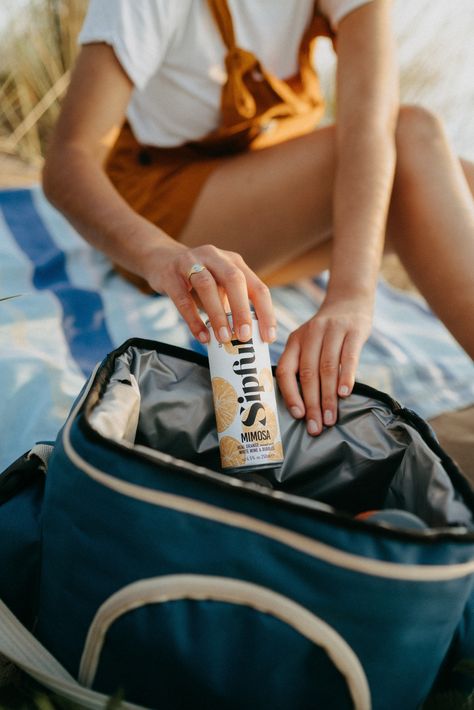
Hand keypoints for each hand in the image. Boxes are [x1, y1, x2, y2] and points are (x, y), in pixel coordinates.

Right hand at [145, 242, 276, 343]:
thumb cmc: (198, 279)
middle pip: (235, 280)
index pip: (257, 287)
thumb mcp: (220, 285)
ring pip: (207, 286)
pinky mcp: (170, 274)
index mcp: (234, 262)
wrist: (161, 259)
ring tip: (223, 338)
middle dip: (242, 310)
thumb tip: (250, 340)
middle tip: (245, 337)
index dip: (266, 312)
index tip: (268, 338)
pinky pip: (182, 298)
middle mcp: (216, 257)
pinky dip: (193, 319)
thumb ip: (233, 305)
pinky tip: (202, 337)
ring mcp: (191, 262)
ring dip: (217, 314)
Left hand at [276, 296, 372, 434]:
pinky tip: (345, 394)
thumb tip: (304, 406)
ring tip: (330, 419)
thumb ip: (303, 364)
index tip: (298, 415)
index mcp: (295, 340)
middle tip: (316, 427)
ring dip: (328, 397)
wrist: (349, 298)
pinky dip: (346, 376)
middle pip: (308, 373)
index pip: (286, 370)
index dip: (291, 394)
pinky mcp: (353, 330)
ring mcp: (332, 330)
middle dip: (311, 404)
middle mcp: (310, 334)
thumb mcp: (307, 341)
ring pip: (327, 368)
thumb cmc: (326, 331)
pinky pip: (348, 356)